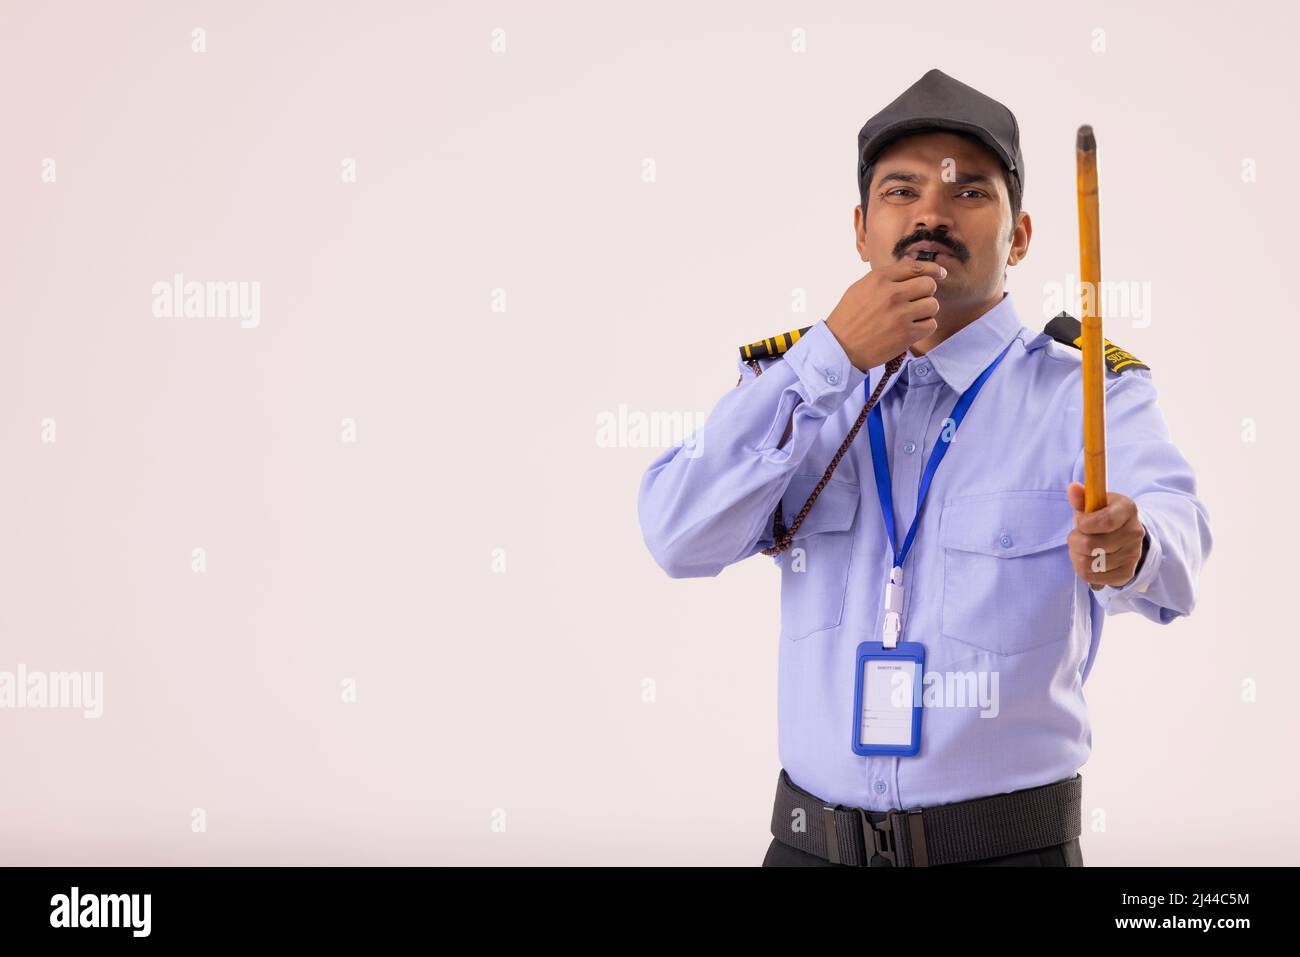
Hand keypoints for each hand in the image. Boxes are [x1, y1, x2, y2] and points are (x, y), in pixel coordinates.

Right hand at [824, 259, 947, 370]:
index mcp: (879, 279)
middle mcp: (892, 294)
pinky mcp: (906, 334)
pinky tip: (913, 329)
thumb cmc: (848, 318)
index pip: (916, 267)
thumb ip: (885, 279)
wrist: (839, 347)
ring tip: (913, 317)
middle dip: (927, 292)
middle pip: (929, 285)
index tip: (939, 274)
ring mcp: (900, 314)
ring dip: (926, 311)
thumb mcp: (860, 288)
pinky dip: (925, 327)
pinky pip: (931, 325)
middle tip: (918, 301)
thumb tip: (910, 272)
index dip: (932, 270)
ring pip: (933, 305)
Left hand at [1066, 482, 1144, 590]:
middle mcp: (1134, 532)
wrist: (1123, 535)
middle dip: (1074, 541)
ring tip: (1081, 549)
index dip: (1083, 524)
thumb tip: (1073, 488)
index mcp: (1127, 509)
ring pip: (1088, 564)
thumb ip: (1082, 497)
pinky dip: (1083, 570)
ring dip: (1076, 557)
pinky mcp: (1126, 573)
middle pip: (1090, 545)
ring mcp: (1133, 554)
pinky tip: (1088, 560)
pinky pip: (1092, 577)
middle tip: (1076, 537)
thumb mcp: (1094, 503)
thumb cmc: (1102, 516)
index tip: (1080, 522)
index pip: (1104, 521)